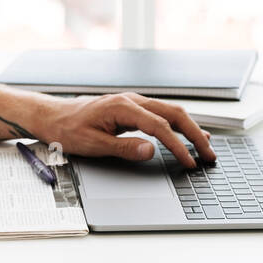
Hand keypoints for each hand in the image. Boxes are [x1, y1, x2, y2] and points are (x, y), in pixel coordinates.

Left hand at [45, 93, 216, 167]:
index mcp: (123, 107)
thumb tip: (151, 151)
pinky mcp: (132, 109)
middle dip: (194, 134)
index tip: (190, 162)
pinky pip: (162, 114)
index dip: (178, 146)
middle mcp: (132, 100)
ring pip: (171, 111)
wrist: (52, 116)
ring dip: (190, 128)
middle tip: (209, 155)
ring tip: (206, 146)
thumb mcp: (93, 144)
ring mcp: (133, 102)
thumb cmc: (68, 129)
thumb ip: (124, 148)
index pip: (160, 126)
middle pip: (174, 113)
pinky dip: (178, 124)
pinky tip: (188, 133)